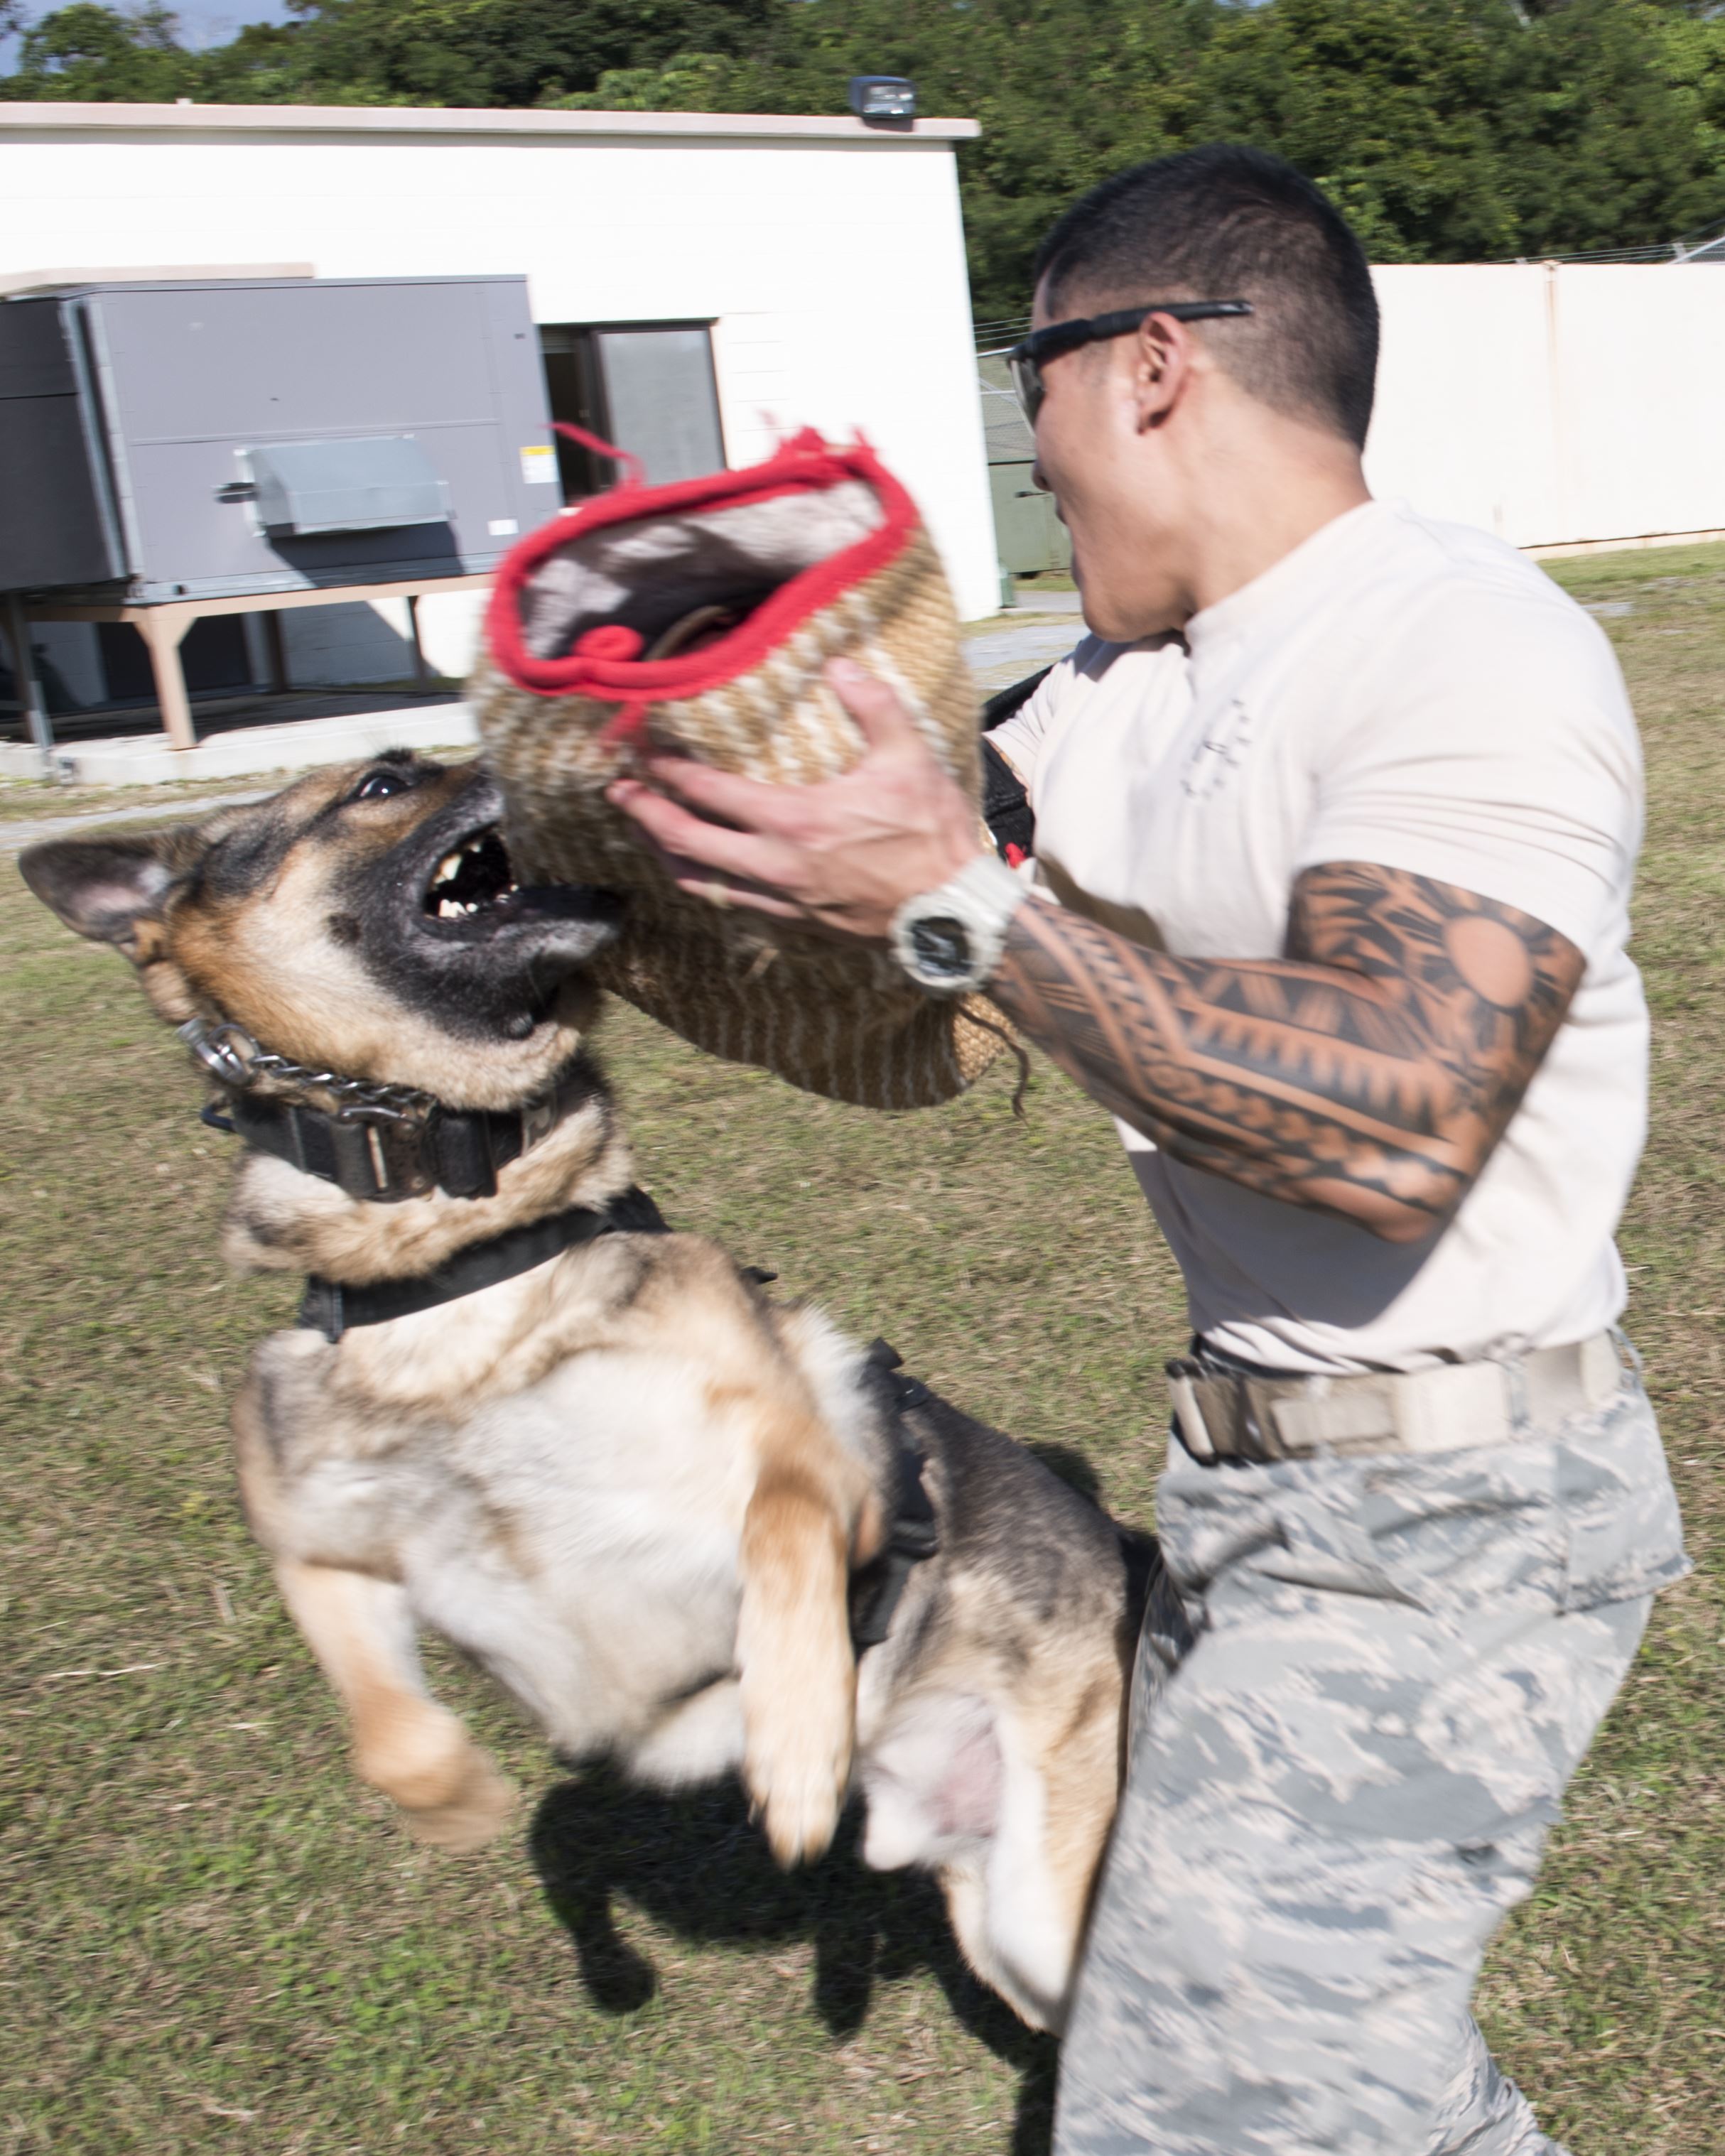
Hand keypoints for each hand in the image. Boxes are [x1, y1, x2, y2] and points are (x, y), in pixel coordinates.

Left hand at [606, 657, 984, 940]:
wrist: (951, 914)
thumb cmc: (931, 836)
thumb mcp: (909, 759)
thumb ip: (873, 706)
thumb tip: (841, 663)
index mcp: (795, 821)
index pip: (708, 792)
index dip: (665, 769)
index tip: (640, 747)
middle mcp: (775, 865)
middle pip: (684, 841)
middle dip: (643, 813)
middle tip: (617, 790)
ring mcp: (781, 899)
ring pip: (699, 880)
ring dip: (663, 853)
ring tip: (641, 830)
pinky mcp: (793, 921)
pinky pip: (730, 902)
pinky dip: (701, 882)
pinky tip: (695, 868)